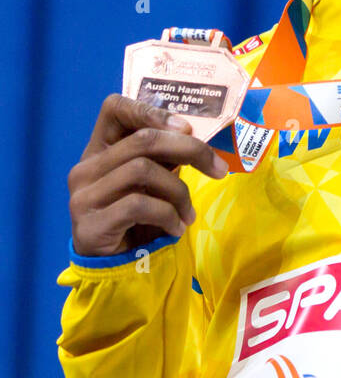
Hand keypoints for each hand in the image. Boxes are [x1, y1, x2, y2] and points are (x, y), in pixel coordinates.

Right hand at [68, 94, 227, 256]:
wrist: (115, 270)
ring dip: (179, 192)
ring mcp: (83, 196)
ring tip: (189, 214)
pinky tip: (176, 228)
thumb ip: (162, 159)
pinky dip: (167, 215)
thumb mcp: (150, 183)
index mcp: (99, 150)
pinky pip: (139, 205)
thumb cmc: (137, 221)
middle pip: (142, 140)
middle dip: (190, 150)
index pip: (114, 107)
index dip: (150, 110)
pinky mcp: (90, 224)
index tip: (186, 127)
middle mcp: (85, 168)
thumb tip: (195, 140)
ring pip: (143, 170)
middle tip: (219, 169)